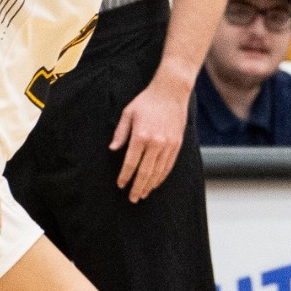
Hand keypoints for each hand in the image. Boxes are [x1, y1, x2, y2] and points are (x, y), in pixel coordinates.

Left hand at [110, 78, 188, 201]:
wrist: (171, 92)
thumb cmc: (146, 101)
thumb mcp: (128, 113)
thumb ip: (120, 133)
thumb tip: (113, 149)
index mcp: (141, 135)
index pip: (131, 163)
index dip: (125, 176)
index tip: (121, 185)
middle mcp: (156, 142)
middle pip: (145, 172)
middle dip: (138, 187)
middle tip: (133, 198)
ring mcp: (168, 144)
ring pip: (158, 171)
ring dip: (150, 185)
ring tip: (143, 194)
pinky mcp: (177, 144)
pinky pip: (169, 165)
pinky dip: (162, 177)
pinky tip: (155, 183)